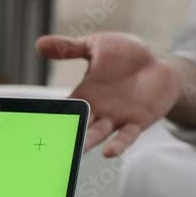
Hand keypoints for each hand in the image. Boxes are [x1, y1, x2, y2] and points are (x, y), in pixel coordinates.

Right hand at [36, 32, 179, 156]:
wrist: (160, 63)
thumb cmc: (127, 55)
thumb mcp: (96, 46)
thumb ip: (68, 48)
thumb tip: (39, 44)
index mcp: (84, 93)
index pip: (63, 107)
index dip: (50, 115)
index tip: (35, 126)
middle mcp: (97, 109)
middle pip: (77, 124)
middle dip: (65, 134)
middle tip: (50, 146)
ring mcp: (117, 117)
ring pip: (98, 133)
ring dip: (87, 142)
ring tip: (76, 150)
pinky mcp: (138, 121)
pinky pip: (126, 136)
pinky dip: (118, 145)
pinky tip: (108, 152)